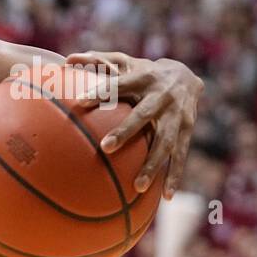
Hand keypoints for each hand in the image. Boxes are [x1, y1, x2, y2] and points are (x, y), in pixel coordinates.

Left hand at [64, 51, 201, 199]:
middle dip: (127, 131)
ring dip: (153, 164)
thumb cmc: (143, 73)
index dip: (100, 92)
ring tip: (138, 186)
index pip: (118, 85)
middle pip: (144, 114)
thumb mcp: (124, 63)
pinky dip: (175, 176)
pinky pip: (181, 156)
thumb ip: (98, 62)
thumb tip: (68, 58)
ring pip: (166, 142)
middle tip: (105, 147)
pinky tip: (166, 198)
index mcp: (143, 79)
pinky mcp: (189, 131)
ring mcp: (178, 116)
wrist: (188, 75)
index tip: (78, 102)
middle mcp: (162, 97)